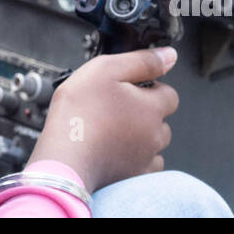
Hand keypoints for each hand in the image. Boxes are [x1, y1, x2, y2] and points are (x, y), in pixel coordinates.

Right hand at [26, 46, 179, 192]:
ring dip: (140, 136)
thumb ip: (141, 61)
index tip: (129, 88)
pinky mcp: (132, 178)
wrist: (64, 158)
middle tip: (115, 108)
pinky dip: (133, 158)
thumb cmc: (80, 113)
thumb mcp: (106, 70)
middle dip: (145, 113)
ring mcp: (144, 159)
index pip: (169, 94)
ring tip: (112, 130)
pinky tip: (113, 150)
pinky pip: (143, 167)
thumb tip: (169, 55)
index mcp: (151, 107)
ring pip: (153, 144)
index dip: (151, 87)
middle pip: (161, 120)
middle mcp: (154, 135)